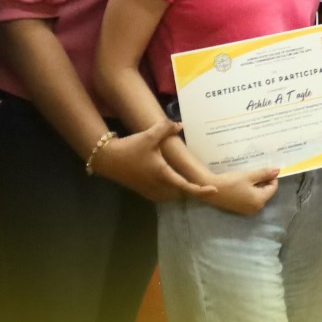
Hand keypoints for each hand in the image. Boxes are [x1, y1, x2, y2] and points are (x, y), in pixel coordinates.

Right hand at [91, 121, 217, 201]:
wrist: (108, 159)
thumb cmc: (130, 148)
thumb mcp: (149, 135)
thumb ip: (166, 128)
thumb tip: (180, 125)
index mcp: (163, 174)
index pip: (186, 187)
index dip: (201, 190)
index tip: (213, 191)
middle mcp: (158, 186)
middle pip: (181, 194)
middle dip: (192, 190)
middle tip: (203, 184)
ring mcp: (150, 191)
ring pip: (172, 196)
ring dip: (181, 191)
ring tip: (192, 183)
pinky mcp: (143, 191)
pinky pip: (163, 195)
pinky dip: (171, 191)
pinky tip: (173, 182)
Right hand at [203, 166, 281, 215]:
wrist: (212, 188)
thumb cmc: (231, 182)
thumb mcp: (249, 176)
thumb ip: (264, 174)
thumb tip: (278, 171)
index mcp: (259, 201)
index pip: (273, 188)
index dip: (271, 177)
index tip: (265, 168)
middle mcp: (255, 208)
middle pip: (266, 192)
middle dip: (264, 181)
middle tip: (257, 170)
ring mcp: (247, 209)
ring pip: (258, 195)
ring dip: (257, 185)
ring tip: (250, 175)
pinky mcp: (240, 208)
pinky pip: (251, 198)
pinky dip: (251, 190)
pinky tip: (244, 182)